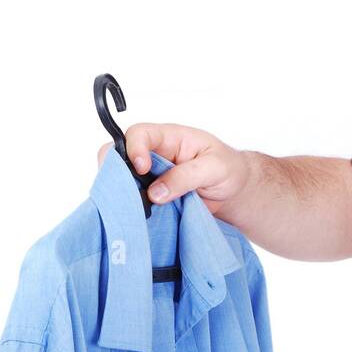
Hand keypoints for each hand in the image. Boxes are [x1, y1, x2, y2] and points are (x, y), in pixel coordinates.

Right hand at [96, 123, 252, 216]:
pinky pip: (131, 201)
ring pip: (120, 181)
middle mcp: (154, 155)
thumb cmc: (228, 169)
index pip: (140, 133)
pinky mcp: (150, 196)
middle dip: (117, 173)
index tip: (143, 169)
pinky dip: (132, 209)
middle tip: (128, 193)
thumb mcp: (216, 168)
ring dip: (124, 194)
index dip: (134, 148)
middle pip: (118, 155)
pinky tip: (139, 218)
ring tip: (136, 208)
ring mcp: (149, 177)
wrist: (234, 191)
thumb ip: (187, 176)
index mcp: (170, 138)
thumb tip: (154, 193)